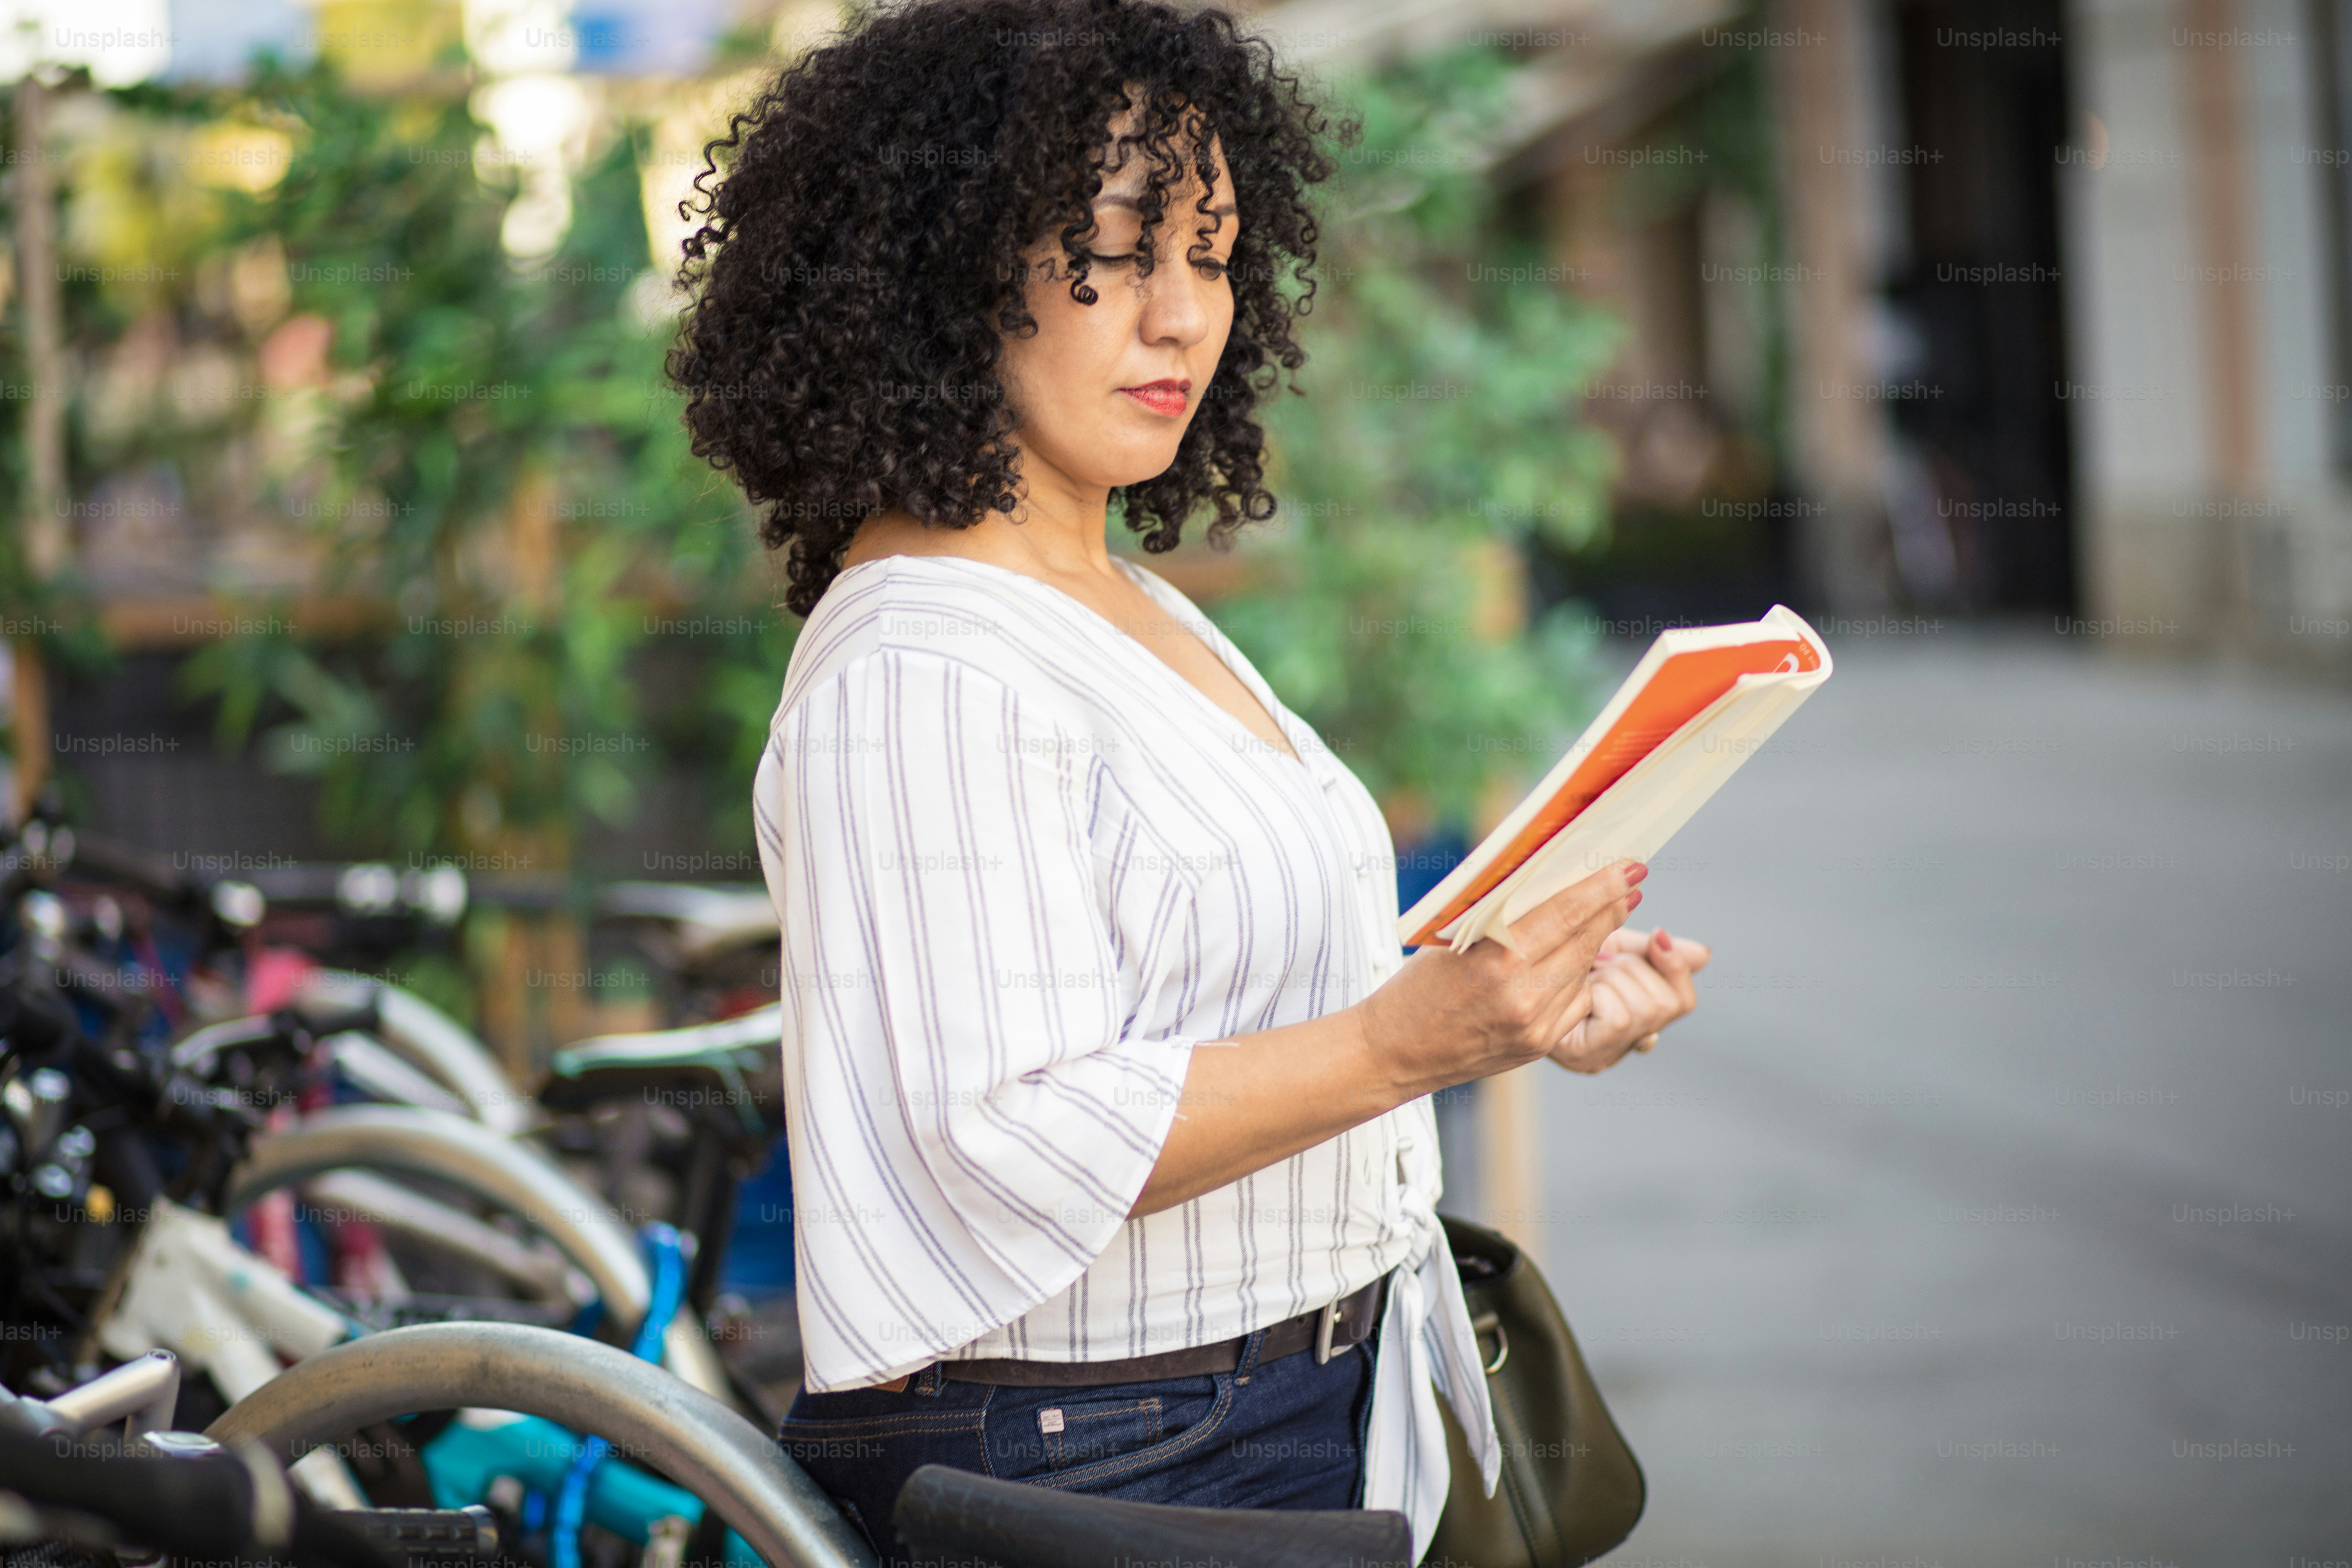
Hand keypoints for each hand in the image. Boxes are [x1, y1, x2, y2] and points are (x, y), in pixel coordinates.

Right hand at [1354, 861, 1645, 1103]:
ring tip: (1608, 912)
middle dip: (1611, 907)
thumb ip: (1506, 918)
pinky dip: (1579, 976)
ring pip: (1585, 972)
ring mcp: (1536, 1026)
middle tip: (1631, 881)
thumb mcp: (1455, 941)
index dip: (1602, 887)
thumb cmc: (1416, 988)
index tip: (1627, 867)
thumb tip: (1553, 885)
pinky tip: (1576, 959)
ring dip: (1599, 940)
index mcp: (1497, 961)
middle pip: (1585, 940)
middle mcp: (1523, 997)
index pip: (1566, 913)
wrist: (1395, 1052)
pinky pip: (1575, 1001)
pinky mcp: (1540, 1046)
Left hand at [1549, 925, 1710, 1073]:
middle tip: (1597, 960)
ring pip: (1646, 1008)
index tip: (1656, 935)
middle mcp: (1622, 1043)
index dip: (1675, 966)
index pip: (1681, 999)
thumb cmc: (1541, 961)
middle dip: (1632, 968)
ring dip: (1614, 979)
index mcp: (1631, 1016)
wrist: (1485, 993)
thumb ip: (1643, 949)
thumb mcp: (1599, 948)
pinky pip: (1620, 1017)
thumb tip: (1703, 954)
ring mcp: (1602, 1054)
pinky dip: (1601, 995)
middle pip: (1668, 1003)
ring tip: (1581, 974)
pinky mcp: (1582, 1056)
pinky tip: (1577, 990)